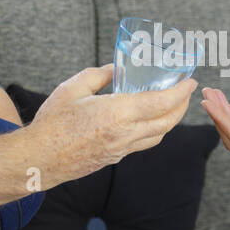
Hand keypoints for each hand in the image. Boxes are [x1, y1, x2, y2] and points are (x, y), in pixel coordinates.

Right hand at [30, 63, 197, 186]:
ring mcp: (122, 149)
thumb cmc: (52, 122)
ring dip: (170, 120)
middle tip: (185, 92)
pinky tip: (147, 119)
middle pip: (167, 122)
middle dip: (182, 106)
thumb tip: (116, 69)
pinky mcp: (115, 158)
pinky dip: (154, 130)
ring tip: (171, 105)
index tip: (190, 81)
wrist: (39, 159)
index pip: (161, 102)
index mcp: (117, 113)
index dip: (180, 92)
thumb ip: (99, 76)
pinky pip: (143, 143)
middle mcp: (125, 134)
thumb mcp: (73, 88)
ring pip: (158, 135)